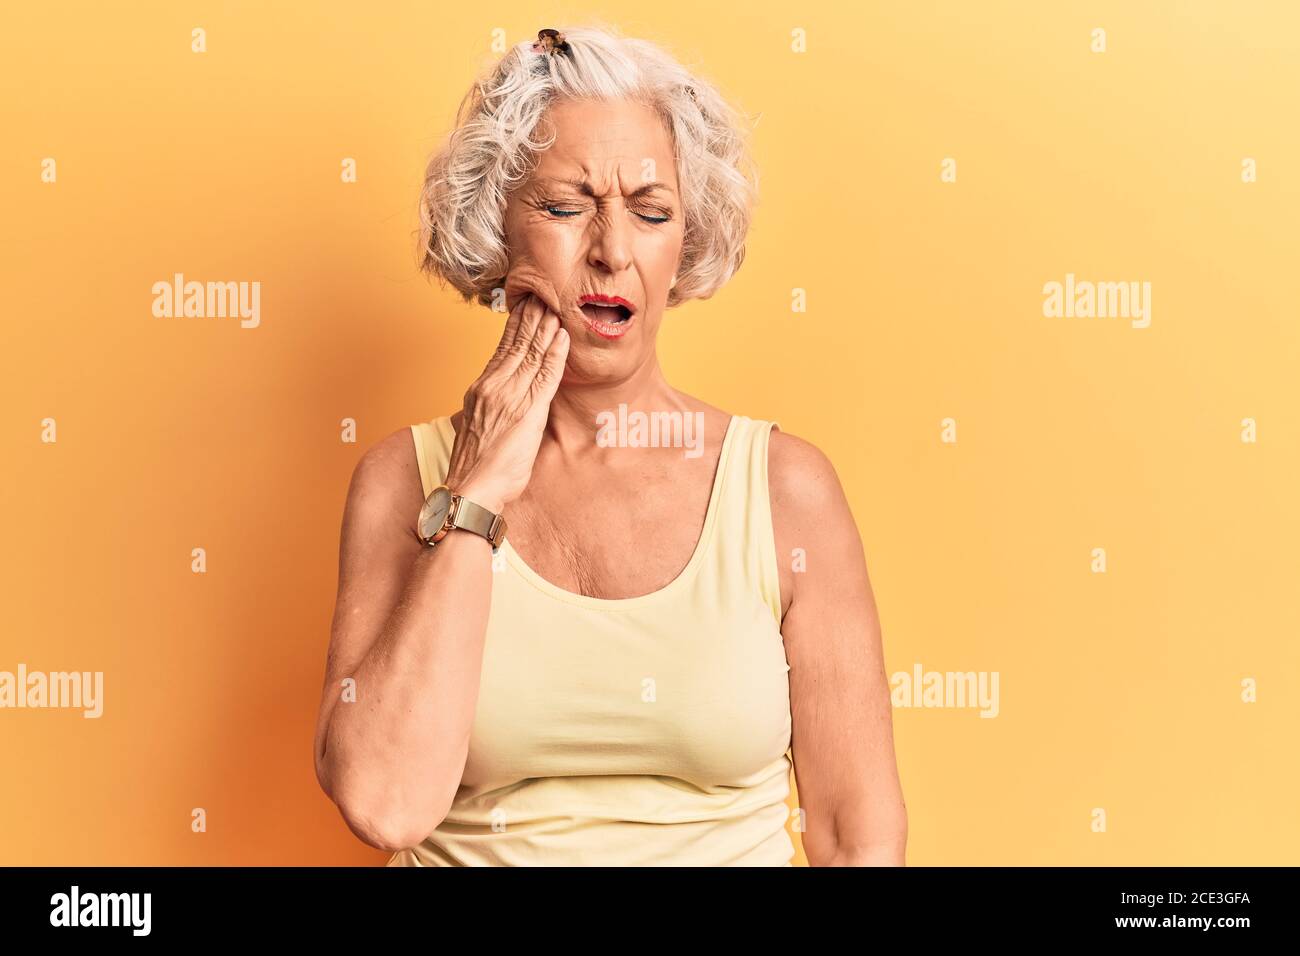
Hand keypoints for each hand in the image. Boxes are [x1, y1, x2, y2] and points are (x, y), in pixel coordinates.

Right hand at [444, 293, 568, 511]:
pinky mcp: (528, 411)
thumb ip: (490, 407)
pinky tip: (563, 336)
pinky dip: (555, 354)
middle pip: (517, 342)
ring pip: (531, 353)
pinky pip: (545, 376)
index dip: (515, 324)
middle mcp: (494, 387)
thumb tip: (499, 400)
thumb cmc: (475, 467)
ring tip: (557, 303)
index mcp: (482, 388)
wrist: (471, 489)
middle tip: (544, 290)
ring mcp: (511, 397)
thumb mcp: (478, 426)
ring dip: (546, 327)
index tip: (525, 303)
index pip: (502, 347)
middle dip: (532, 315)